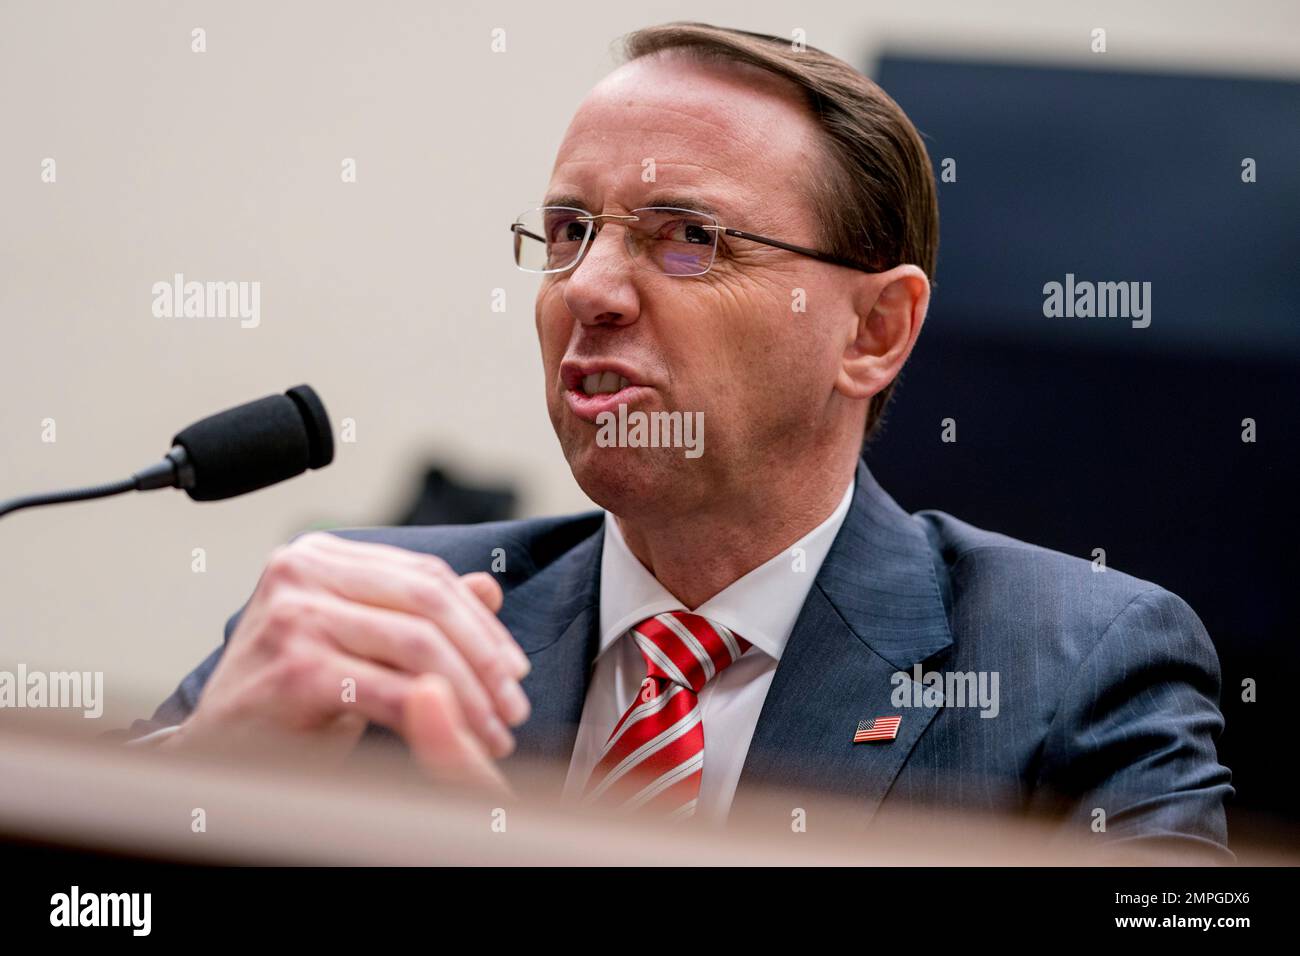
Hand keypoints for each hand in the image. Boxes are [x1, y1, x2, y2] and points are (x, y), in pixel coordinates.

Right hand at [166, 533, 529, 764]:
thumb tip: (488, 586)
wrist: (216, 754)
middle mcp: (302, 571)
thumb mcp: (357, 641)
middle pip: (428, 603)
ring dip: (471, 693)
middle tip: (514, 702)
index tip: (514, 666)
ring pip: (418, 646)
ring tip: (497, 729)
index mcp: (320, 555)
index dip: (480, 621)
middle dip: (484, 657)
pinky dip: (440, 717)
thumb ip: (414, 610)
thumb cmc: (287, 699)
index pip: (425, 575)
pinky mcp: (296, 668)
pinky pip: (392, 689)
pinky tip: (463, 740)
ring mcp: (295, 616)